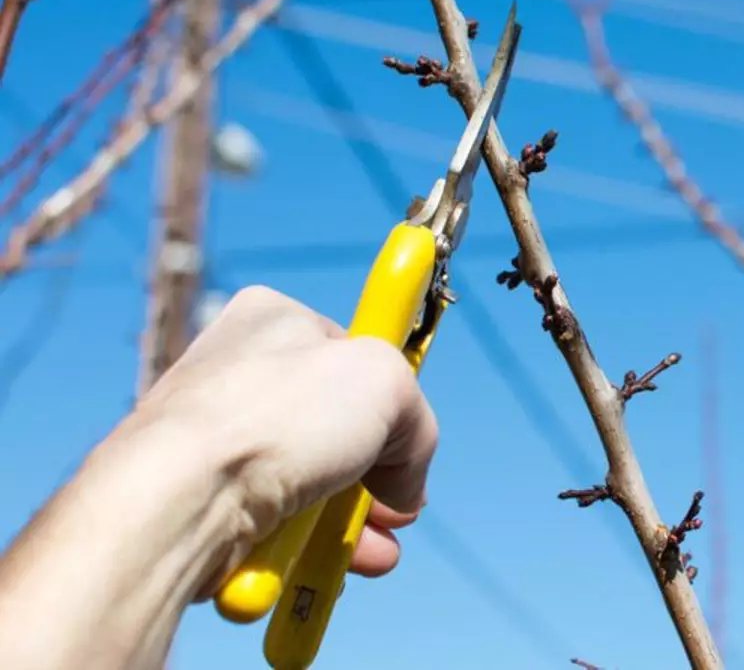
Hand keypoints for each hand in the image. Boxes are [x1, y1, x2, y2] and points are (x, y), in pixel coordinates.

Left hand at [142, 284, 439, 584]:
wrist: (181, 498)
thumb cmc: (276, 419)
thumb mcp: (388, 385)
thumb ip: (417, 425)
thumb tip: (405, 485)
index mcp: (275, 320)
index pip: (353, 355)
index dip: (389, 401)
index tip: (407, 440)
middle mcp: (239, 372)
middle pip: (337, 429)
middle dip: (376, 480)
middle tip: (396, 511)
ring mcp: (217, 437)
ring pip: (309, 485)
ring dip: (348, 526)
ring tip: (373, 555)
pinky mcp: (201, 497)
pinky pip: (271, 523)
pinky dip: (302, 549)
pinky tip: (322, 569)